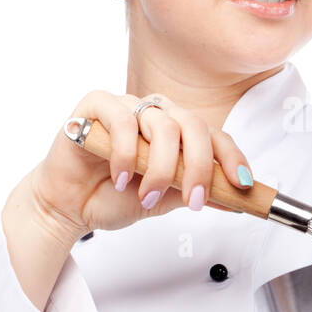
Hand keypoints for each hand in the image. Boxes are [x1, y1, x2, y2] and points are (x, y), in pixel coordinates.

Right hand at [30, 89, 253, 238]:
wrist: (69, 206)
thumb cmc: (113, 197)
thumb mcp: (165, 200)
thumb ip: (196, 193)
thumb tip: (237, 200)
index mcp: (177, 132)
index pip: (214, 135)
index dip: (232, 158)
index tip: (241, 185)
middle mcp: (156, 114)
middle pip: (193, 126)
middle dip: (198, 167)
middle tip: (194, 200)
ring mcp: (128, 106)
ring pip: (162, 125)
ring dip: (159, 168)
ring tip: (146, 195)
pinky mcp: (97, 105)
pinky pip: (123, 120)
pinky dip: (126, 153)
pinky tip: (120, 177)